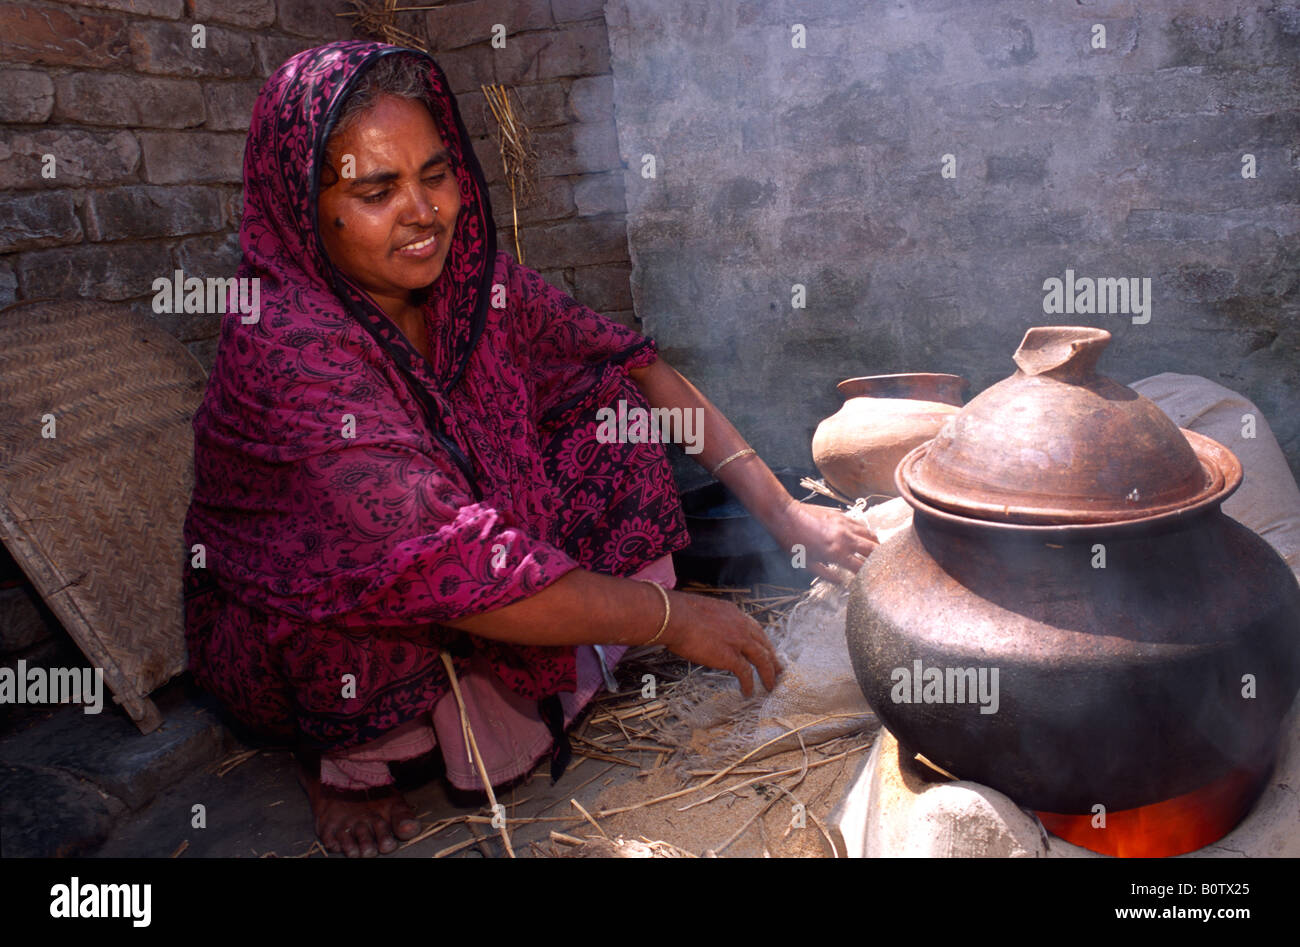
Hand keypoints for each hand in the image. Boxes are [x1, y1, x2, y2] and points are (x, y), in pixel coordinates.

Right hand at [657, 592, 781, 696]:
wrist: (674, 617)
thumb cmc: (677, 614)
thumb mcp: (699, 611)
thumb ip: (709, 621)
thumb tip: (703, 630)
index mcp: (733, 613)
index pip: (753, 628)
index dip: (761, 641)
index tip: (765, 649)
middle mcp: (740, 625)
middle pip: (764, 643)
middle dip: (772, 657)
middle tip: (778, 668)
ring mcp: (738, 640)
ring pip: (762, 659)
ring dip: (768, 673)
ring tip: (771, 685)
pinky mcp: (731, 656)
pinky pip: (746, 673)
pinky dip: (749, 684)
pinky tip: (748, 692)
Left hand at [768, 500, 878, 584]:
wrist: (786, 515)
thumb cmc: (793, 542)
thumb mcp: (806, 564)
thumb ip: (826, 575)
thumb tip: (841, 582)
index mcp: (837, 553)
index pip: (861, 567)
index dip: (868, 576)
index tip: (871, 581)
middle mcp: (845, 538)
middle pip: (873, 549)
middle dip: (880, 559)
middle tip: (882, 566)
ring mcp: (845, 525)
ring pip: (870, 535)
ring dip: (876, 545)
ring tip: (877, 552)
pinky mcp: (842, 515)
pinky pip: (861, 524)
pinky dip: (866, 532)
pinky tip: (864, 537)